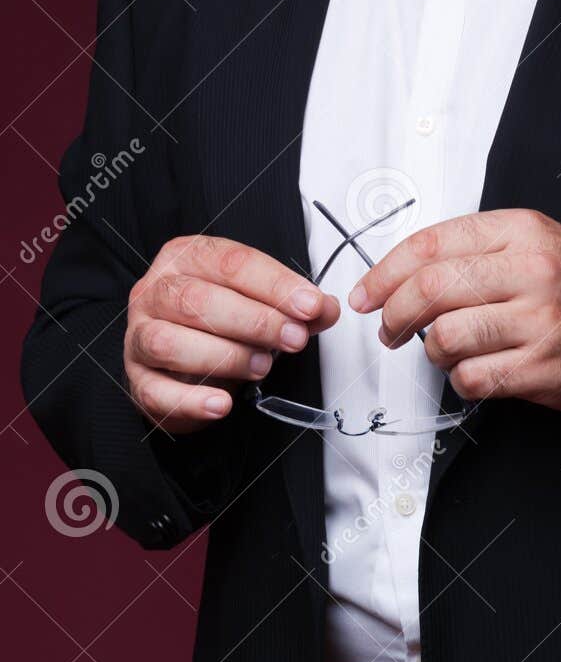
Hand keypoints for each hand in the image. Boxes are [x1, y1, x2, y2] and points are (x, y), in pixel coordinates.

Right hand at [124, 235, 339, 432]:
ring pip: (169, 341)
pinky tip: (221, 404)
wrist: (179, 359)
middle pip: (196, 299)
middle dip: (254, 320)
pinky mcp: (136, 378)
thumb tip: (324, 308)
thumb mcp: (259, 302)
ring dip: (224, 356)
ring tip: (262, 366)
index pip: (230, 262)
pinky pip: (155, 390)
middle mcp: (155, 291)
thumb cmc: (217, 320)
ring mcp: (138, 335)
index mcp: (186, 258)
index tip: (309, 305)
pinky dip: (190, 399)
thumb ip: (293, 304)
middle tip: (293, 338)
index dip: (274, 284)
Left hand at [349, 209, 560, 410]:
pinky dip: (460, 379)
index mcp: (521, 231)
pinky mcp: (544, 366)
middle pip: (430, 289)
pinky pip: (473, 377)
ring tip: (443, 350)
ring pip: (446, 336)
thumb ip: (473, 250)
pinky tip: (474, 371)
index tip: (366, 294)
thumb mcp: (533, 242)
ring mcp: (540, 321)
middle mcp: (531, 270)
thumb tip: (400, 273)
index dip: (385, 272)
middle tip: (388, 329)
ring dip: (431, 350)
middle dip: (394, 315)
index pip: (431, 244)